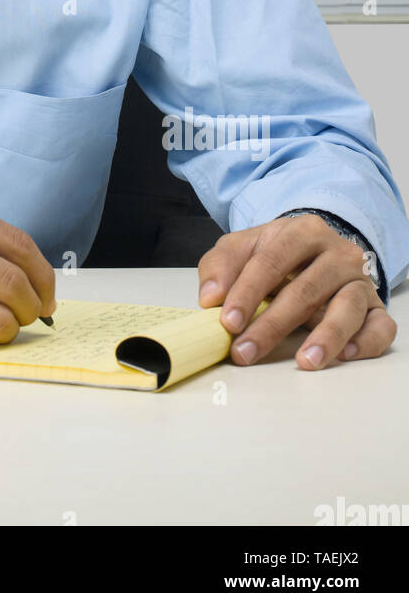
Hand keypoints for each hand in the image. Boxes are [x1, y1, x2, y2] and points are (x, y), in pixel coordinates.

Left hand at [198, 213, 395, 370]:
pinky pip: (381, 326)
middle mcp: (337, 253)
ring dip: (326, 337)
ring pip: (348, 308)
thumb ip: (220, 266)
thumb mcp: (242, 248)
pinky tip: (345, 356)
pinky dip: (367, 342)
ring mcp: (359, 280)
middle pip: (306, 290)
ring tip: (304, 361)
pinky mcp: (376, 307)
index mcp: (301, 231)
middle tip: (245, 351)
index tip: (227, 322)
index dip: (247, 292)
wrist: (318, 249)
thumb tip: (210, 297)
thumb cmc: (276, 253)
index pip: (272, 261)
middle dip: (272, 325)